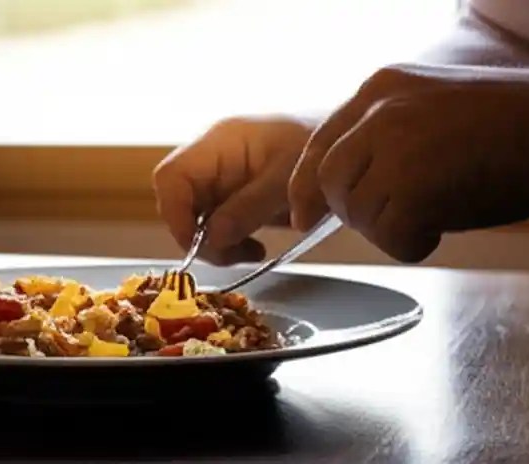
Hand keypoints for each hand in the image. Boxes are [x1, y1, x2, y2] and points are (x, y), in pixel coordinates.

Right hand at [153, 115, 314, 264]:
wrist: (357, 142)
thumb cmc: (324, 147)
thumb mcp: (288, 180)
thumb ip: (248, 208)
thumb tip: (211, 239)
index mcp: (220, 142)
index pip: (171, 177)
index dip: (174, 214)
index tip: (198, 245)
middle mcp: (213, 157)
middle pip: (179, 201)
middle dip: (199, 236)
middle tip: (234, 255)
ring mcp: (223, 175)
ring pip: (195, 217)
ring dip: (216, 243)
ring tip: (251, 252)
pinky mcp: (237, 193)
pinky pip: (216, 222)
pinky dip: (229, 241)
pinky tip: (254, 247)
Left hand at [289, 63, 528, 261]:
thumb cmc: (508, 125)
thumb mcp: (428, 110)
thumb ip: (382, 137)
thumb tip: (347, 187)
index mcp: (380, 89)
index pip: (320, 145)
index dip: (305, 187)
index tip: (302, 216)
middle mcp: (380, 113)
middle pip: (331, 183)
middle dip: (354, 212)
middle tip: (396, 217)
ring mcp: (396, 149)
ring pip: (359, 214)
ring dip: (390, 229)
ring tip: (434, 214)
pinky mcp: (415, 187)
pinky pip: (390, 237)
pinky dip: (411, 245)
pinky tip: (439, 230)